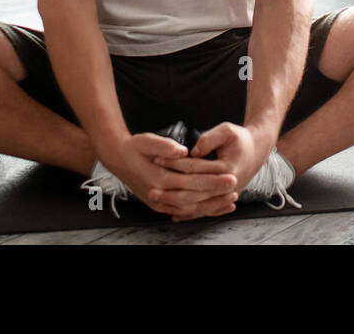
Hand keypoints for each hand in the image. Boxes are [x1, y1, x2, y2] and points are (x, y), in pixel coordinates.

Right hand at [97, 132, 238, 219]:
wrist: (117, 159)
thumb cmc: (134, 147)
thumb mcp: (145, 140)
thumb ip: (164, 146)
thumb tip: (182, 151)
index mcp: (159, 178)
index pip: (191, 182)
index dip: (212, 180)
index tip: (230, 175)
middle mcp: (159, 194)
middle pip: (193, 198)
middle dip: (216, 194)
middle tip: (236, 187)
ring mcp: (159, 202)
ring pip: (190, 209)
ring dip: (211, 206)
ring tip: (231, 200)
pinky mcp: (160, 205)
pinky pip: (184, 212)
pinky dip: (201, 210)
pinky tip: (217, 207)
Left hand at [154, 122, 271, 222]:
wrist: (256, 151)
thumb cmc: (240, 139)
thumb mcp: (228, 130)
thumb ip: (210, 138)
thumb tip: (193, 151)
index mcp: (227, 169)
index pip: (195, 168)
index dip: (174, 163)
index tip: (157, 159)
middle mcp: (226, 186)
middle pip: (194, 192)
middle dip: (171, 191)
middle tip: (151, 188)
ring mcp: (225, 195)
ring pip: (197, 205)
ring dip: (176, 205)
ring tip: (157, 201)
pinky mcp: (222, 199)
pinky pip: (203, 209)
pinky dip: (188, 212)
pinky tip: (173, 213)